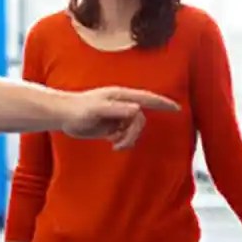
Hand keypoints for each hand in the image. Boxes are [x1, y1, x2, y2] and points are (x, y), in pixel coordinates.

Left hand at [60, 87, 179, 150]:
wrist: (63, 115)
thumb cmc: (78, 109)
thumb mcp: (97, 109)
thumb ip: (116, 109)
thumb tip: (137, 110)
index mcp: (121, 97)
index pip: (147, 99)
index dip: (163, 103)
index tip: (177, 108)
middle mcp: (122, 105)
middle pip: (140, 120)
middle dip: (134, 133)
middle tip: (120, 143)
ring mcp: (117, 116)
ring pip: (134, 129)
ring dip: (128, 139)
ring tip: (115, 144)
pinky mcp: (112, 126)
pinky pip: (126, 136)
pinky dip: (123, 141)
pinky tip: (112, 143)